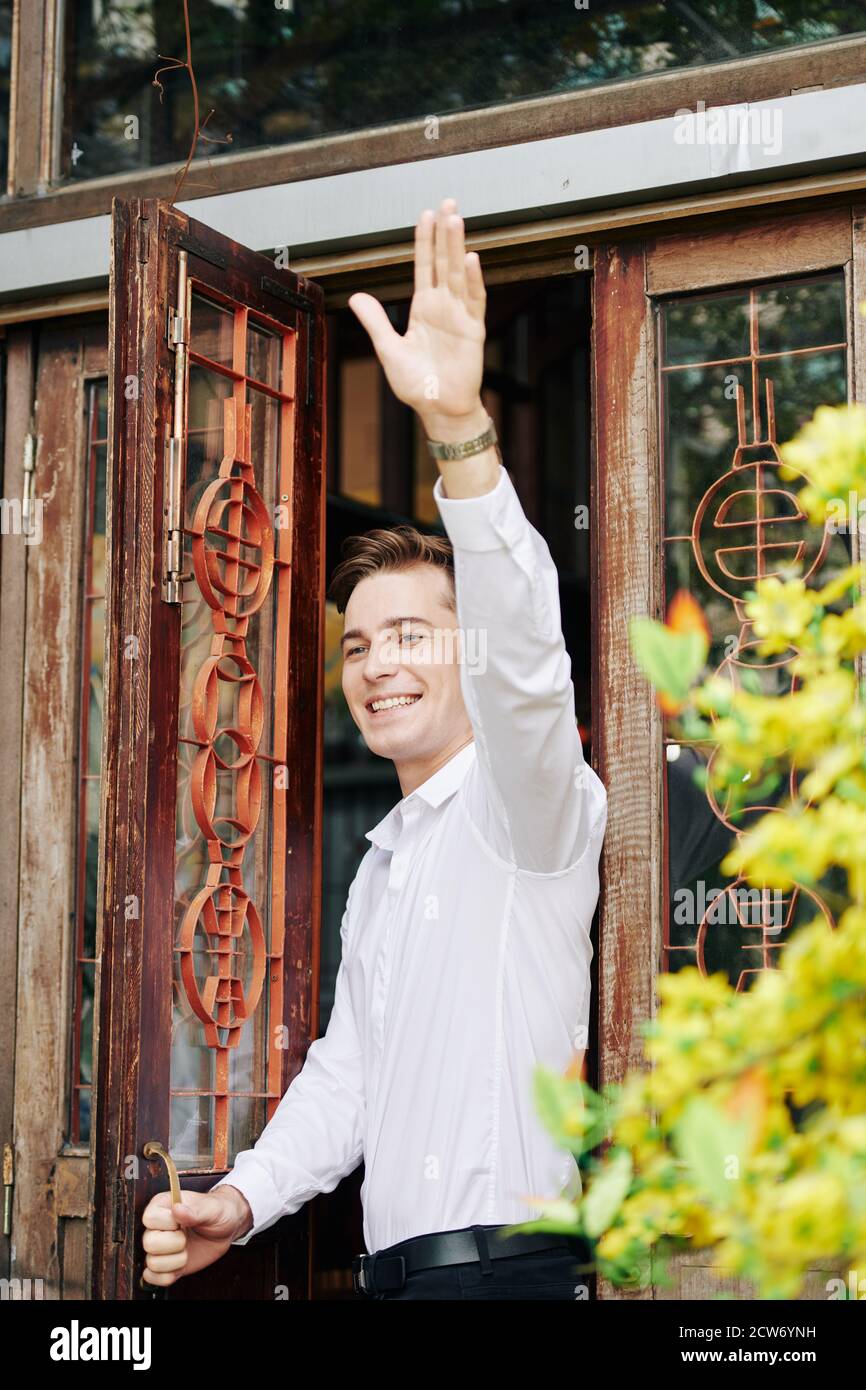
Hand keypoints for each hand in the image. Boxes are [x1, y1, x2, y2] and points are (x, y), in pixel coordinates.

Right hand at [140, 1185, 251, 1286]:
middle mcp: (156, 1227)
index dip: (169, 1224)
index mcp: (162, 1206)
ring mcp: (159, 1247)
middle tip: (186, 1237)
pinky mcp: (164, 1265)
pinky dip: (168, 1276)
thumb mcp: (212, 1208)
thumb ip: (195, 1209)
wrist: (226, 1229)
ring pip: (152, 1263)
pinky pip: (153, 1278)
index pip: (150, 1218)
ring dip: (175, 1261)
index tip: (183, 1222)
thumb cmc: (218, 1212)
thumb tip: (177, 1209)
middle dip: (174, 1244)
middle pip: (149, 1243)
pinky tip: (181, 1265)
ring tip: (187, 1250)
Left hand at [348, 197, 487, 442]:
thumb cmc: (416, 384)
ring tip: (455, 220)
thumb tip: (355, 297)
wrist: (438, 409)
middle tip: (447, 203)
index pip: (424, 267)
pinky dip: (474, 281)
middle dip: (445, 233)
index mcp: (424, 309)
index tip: (425, 215)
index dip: (424, 241)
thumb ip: (375, 322)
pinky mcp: (473, 331)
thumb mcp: (388, 350)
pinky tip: (471, 259)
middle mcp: (443, 307)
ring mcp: (460, 316)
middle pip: (443, 262)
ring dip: (457, 248)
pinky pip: (474, 301)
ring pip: (459, 275)